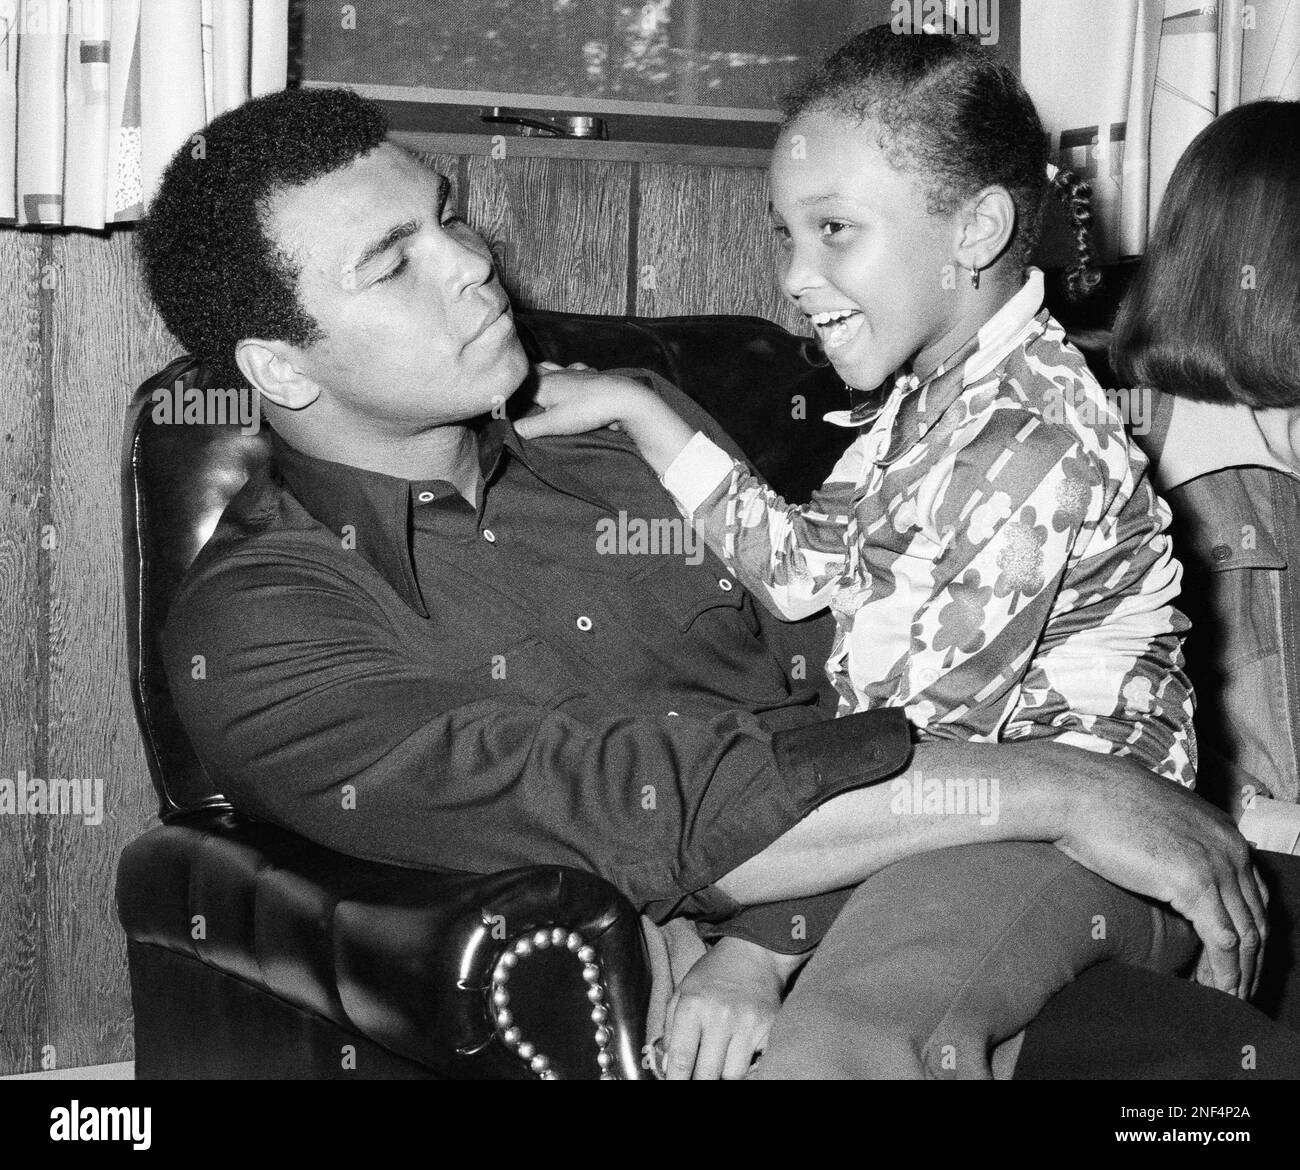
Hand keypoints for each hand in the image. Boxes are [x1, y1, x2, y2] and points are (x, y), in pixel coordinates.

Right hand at [515, 362, 696, 471]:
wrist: (623, 398)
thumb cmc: (587, 410)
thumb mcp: (554, 424)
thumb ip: (530, 427)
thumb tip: (510, 430)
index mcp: (544, 384)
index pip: (519, 383)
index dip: (508, 390)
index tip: (498, 398)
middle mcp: (557, 373)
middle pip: (534, 369)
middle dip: (524, 376)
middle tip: (515, 384)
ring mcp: (575, 372)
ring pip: (553, 366)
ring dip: (544, 371)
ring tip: (538, 378)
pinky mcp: (592, 375)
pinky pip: (575, 369)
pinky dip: (568, 372)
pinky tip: (572, 376)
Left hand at [661, 936, 798, 1079]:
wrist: (756, 953)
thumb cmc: (714, 973)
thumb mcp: (684, 991)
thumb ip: (671, 1029)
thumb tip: (668, 1068)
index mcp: (693, 1005)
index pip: (682, 1059)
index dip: (676, 1081)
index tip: (675, 1086)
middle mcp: (721, 1016)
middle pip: (708, 1075)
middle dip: (699, 1082)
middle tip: (697, 1076)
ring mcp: (749, 1024)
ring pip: (733, 1075)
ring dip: (723, 1074)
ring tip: (717, 1064)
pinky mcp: (770, 1029)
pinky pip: (757, 1064)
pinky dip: (746, 1067)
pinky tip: (738, 1056)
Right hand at [1051, 747, 1268, 999]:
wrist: (1075, 791)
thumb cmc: (1097, 801)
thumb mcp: (1152, 818)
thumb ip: (1173, 841)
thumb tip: (1163, 864)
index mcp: (1222, 830)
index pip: (1253, 891)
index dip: (1247, 928)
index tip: (1235, 956)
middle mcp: (1230, 846)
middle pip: (1257, 916)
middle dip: (1252, 958)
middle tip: (1239, 987)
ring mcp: (1215, 863)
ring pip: (1246, 933)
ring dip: (1240, 972)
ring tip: (1227, 997)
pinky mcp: (1194, 883)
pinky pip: (1222, 940)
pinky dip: (1224, 971)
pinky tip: (1216, 989)